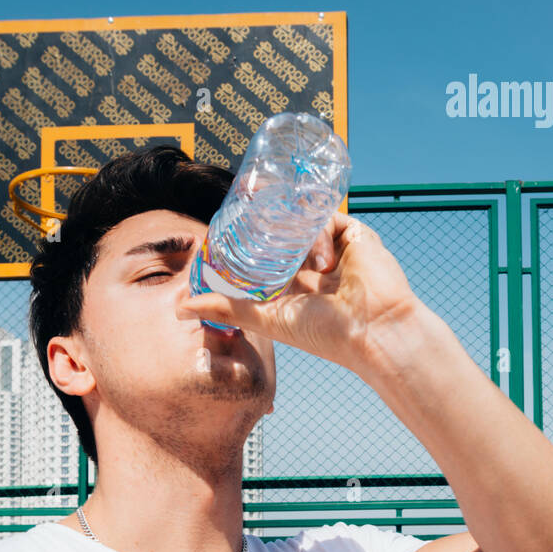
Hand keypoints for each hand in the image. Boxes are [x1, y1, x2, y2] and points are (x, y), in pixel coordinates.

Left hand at [176, 212, 419, 384]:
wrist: (373, 331)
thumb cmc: (325, 334)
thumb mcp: (266, 319)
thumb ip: (225, 309)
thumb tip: (179, 307)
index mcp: (290, 287)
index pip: (261, 255)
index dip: (243, 243)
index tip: (223, 233)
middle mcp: (309, 267)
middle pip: (279, 232)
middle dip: (263, 225)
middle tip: (246, 220)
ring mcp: (331, 248)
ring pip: (299, 222)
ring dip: (293, 239)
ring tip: (299, 265)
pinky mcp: (353, 235)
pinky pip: (325, 218)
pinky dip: (318, 236)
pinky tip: (324, 265)